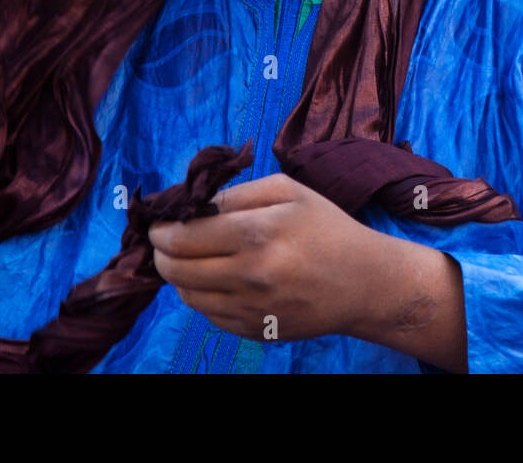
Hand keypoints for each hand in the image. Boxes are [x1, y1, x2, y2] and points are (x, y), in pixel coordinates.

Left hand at [148, 173, 383, 342]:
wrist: (363, 283)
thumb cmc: (326, 228)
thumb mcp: (288, 191)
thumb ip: (237, 193)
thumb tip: (192, 206)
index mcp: (258, 233)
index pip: (183, 236)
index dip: (161, 229)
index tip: (159, 223)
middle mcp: (250, 275)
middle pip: (175, 269)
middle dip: (162, 252)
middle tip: (167, 241)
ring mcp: (251, 309)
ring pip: (186, 295)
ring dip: (180, 275)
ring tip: (196, 258)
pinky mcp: (253, 330)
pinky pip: (208, 314)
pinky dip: (204, 295)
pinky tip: (222, 279)